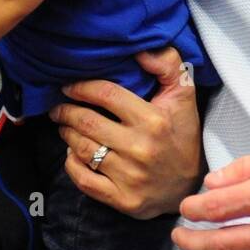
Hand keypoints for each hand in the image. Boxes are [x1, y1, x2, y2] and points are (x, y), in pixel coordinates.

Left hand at [48, 47, 203, 218]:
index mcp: (153, 120)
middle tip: (59, 107)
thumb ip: (167, 64)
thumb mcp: (183, 96)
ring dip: (67, 134)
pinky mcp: (122, 199)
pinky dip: (72, 164)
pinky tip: (73, 153)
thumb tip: (140, 50)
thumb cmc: (182, 133)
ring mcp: (130, 176)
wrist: (191, 185)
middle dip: (66, 111)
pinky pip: (84, 179)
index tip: (69, 87)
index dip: (82, 87)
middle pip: (87, 123)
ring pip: (82, 149)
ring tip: (65, 126)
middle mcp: (140, 148)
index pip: (106, 95)